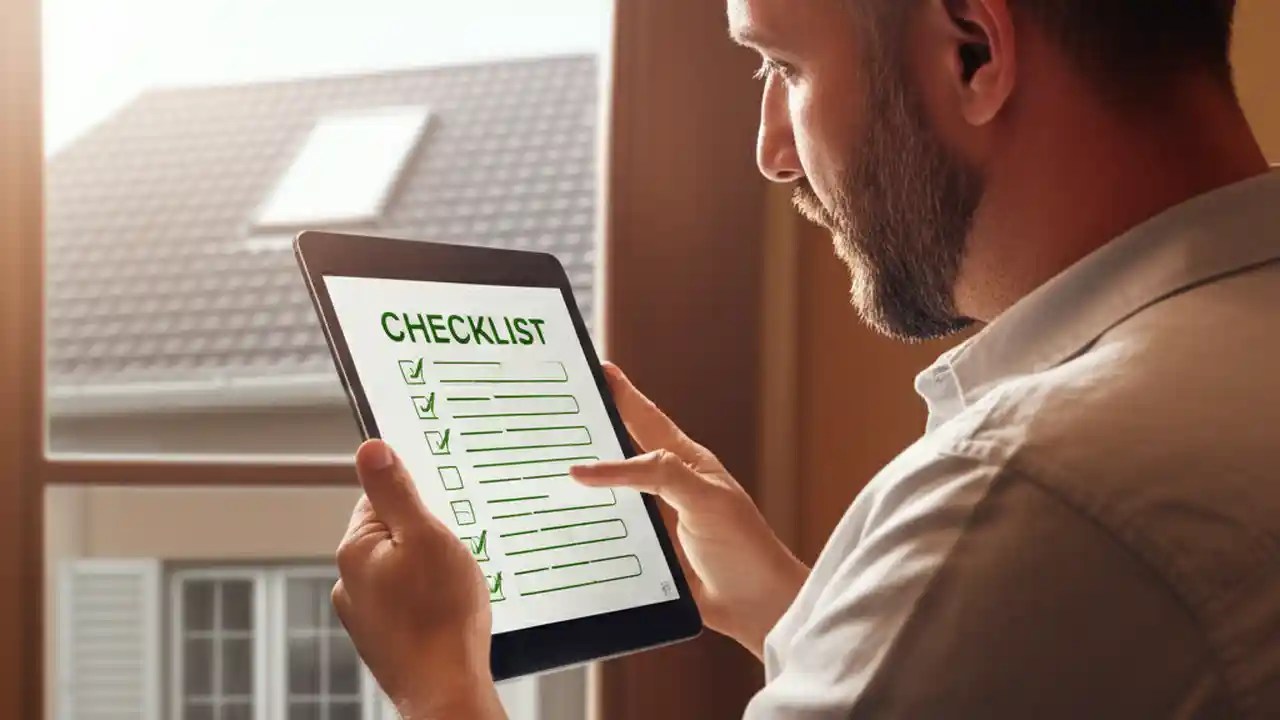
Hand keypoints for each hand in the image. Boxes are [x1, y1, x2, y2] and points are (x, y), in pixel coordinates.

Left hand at [332, 440, 506, 719]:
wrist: (447, 688)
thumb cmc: (441, 616)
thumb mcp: (426, 537)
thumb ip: (395, 492)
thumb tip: (369, 449)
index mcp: (355, 550)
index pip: (378, 499)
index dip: (416, 501)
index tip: (440, 514)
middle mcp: (351, 582)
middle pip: (391, 535)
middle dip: (424, 538)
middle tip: (453, 552)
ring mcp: (366, 615)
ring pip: (401, 571)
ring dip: (428, 571)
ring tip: (454, 587)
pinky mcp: (384, 639)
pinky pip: (407, 602)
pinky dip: (427, 601)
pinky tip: (448, 611)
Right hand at [569, 363, 808, 658]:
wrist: (756, 606)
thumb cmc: (743, 547)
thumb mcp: (703, 498)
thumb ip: (657, 474)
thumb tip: (595, 468)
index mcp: (685, 463)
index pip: (646, 419)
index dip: (623, 394)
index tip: (599, 370)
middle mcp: (667, 487)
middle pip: (621, 451)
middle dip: (593, 432)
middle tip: (558, 414)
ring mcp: (656, 520)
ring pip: (611, 493)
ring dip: (583, 483)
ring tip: (547, 464)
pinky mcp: (647, 553)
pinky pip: (609, 532)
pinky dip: (586, 526)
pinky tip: (562, 526)